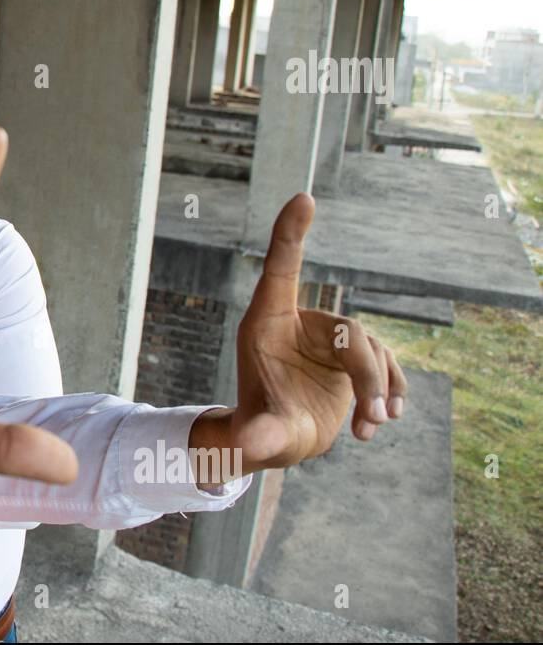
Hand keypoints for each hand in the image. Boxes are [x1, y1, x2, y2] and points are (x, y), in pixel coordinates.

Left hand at [220, 193, 406, 473]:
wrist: (279, 441)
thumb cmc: (259, 429)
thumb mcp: (256, 435)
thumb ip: (257, 436)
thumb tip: (252, 446)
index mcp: (267, 323)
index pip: (282, 270)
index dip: (291, 233)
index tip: (304, 198)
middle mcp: (302, 324)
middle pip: (351, 332)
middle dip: (367, 374)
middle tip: (372, 416)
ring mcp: (332, 342)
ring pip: (374, 351)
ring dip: (381, 389)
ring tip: (370, 427)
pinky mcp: (356, 362)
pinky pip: (387, 368)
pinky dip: (392, 393)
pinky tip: (382, 421)